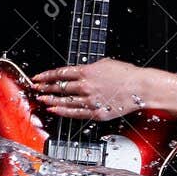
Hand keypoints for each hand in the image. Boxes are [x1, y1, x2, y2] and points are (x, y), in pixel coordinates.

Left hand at [31, 58, 152, 121]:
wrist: (140, 87)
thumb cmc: (127, 75)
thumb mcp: (106, 63)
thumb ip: (91, 68)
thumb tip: (82, 70)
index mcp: (87, 71)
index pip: (61, 73)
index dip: (47, 75)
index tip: (38, 77)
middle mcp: (85, 85)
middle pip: (60, 87)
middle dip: (45, 87)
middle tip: (36, 88)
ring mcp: (90, 100)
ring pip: (65, 100)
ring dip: (51, 99)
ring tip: (42, 99)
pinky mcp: (96, 112)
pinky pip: (75, 112)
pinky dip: (63, 111)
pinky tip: (54, 110)